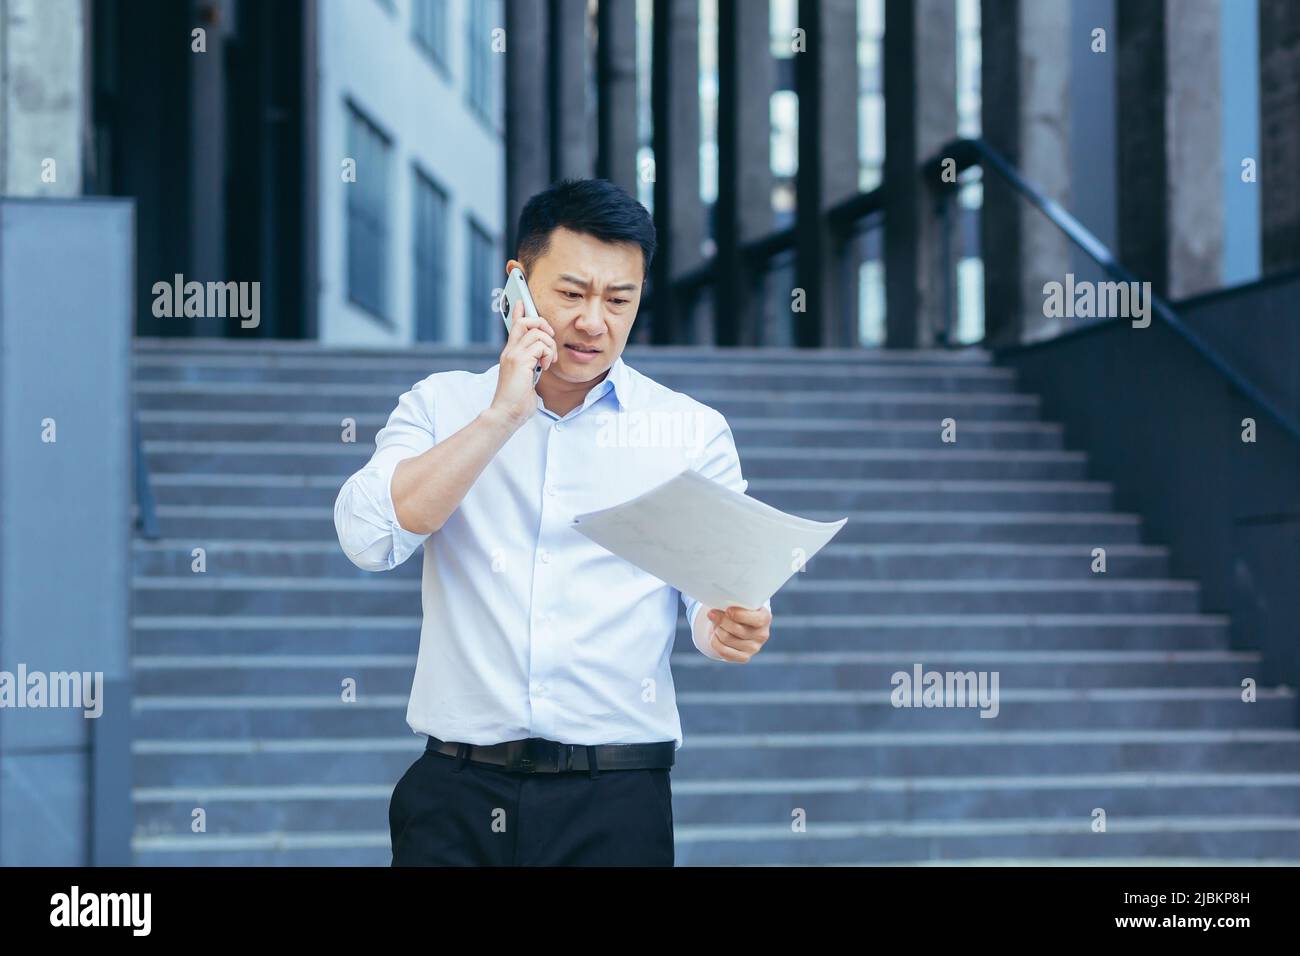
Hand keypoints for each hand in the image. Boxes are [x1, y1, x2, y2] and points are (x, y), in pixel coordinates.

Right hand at [490, 299, 556, 427]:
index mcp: (510, 354)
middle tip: (550, 338)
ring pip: (537, 333)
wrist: (507, 413)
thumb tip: (541, 360)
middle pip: (525, 321)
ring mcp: (514, 355)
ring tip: (548, 361)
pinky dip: (548, 354)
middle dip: (542, 323)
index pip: (514, 326)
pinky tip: (545, 367)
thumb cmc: (517, 400)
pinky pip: (541, 346)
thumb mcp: (526, 378)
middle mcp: (510, 351)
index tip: (521, 301)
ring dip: (550, 345)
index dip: (518, 311)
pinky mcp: (520, 361)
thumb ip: (531, 365)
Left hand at [706, 605, 771, 662]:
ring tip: (715, 624)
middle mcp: (762, 635)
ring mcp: (754, 648)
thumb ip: (731, 605)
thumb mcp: (739, 603)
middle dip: (721, 620)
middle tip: (713, 614)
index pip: (756, 620)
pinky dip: (715, 642)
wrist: (741, 624)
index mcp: (765, 618)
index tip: (728, 610)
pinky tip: (715, 635)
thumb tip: (712, 614)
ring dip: (717, 630)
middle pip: (736, 629)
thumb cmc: (739, 610)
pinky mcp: (744, 657)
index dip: (739, 615)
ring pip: (727, 639)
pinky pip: (724, 651)